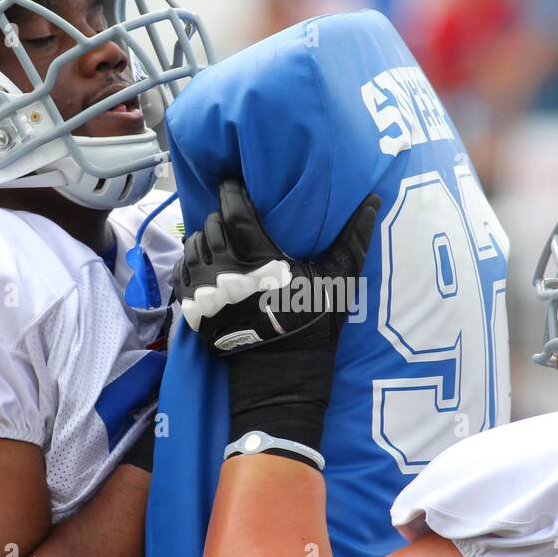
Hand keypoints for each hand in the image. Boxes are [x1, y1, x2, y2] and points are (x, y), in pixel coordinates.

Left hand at [173, 178, 379, 464]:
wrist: (282, 373)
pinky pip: (182, 270)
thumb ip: (354, 237)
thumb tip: (374, 199)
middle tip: (234, 215)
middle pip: (210, 225)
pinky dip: (191, 261)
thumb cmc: (313, 323)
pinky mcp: (194, 308)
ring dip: (205, 237)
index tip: (235, 184)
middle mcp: (225, 271)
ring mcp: (206, 290)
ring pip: (193, 245)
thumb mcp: (338, 280)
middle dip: (220, 215)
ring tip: (221, 238)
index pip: (233, 210)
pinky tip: (207, 262)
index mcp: (258, 258)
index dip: (231, 191)